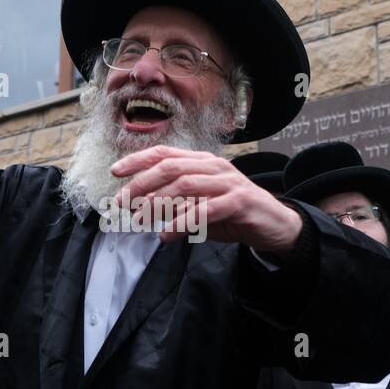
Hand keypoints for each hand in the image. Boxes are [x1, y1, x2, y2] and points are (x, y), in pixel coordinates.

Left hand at [110, 146, 302, 254]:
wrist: (274, 225)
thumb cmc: (233, 214)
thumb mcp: (199, 205)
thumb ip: (175, 203)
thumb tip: (142, 208)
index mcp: (202, 162)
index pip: (164, 154)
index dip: (137, 160)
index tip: (115, 172)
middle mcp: (214, 167)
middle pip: (170, 168)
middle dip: (141, 184)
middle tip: (122, 203)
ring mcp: (228, 182)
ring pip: (185, 186)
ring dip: (158, 204)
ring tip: (140, 221)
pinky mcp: (239, 202)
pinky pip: (205, 210)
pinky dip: (182, 222)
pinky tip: (167, 235)